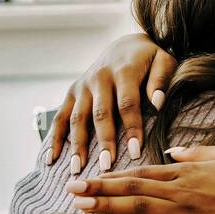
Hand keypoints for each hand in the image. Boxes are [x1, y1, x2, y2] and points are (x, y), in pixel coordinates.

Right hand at [46, 33, 177, 173]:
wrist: (125, 45)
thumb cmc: (149, 59)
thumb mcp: (163, 60)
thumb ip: (161, 80)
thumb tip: (158, 102)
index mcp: (124, 71)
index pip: (127, 103)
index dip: (131, 128)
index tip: (136, 152)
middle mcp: (99, 78)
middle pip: (100, 114)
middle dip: (103, 141)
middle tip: (106, 167)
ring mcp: (83, 86)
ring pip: (77, 118)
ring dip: (76, 144)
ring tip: (78, 168)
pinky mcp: (72, 92)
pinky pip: (60, 117)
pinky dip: (54, 138)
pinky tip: (51, 159)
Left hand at [63, 144, 214, 213]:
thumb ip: (196, 152)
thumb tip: (173, 151)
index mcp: (186, 170)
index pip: (141, 171)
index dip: (113, 174)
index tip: (91, 176)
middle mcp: (179, 189)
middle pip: (131, 187)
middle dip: (97, 187)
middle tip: (70, 187)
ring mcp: (183, 212)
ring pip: (136, 207)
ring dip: (105, 206)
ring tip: (79, 206)